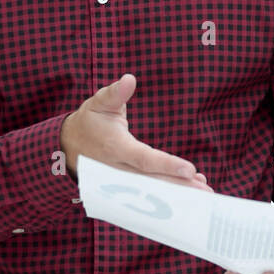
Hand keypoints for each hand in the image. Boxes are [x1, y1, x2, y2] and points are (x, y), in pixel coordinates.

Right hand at [59, 73, 210, 190]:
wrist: (67, 146)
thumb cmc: (90, 121)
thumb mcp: (99, 103)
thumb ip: (115, 93)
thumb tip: (129, 79)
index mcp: (115, 148)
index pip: (144, 159)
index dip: (167, 165)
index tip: (190, 169)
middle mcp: (118, 170)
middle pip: (153, 182)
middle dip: (180, 187)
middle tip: (206, 191)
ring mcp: (120, 183)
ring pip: (153, 190)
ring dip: (178, 193)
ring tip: (204, 192)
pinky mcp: (123, 188)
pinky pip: (148, 194)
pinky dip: (168, 194)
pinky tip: (189, 192)